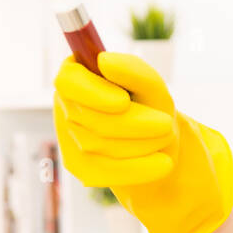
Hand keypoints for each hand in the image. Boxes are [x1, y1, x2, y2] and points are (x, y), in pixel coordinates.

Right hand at [52, 51, 232, 232]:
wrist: (156, 140)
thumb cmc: (148, 104)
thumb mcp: (150, 84)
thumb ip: (131, 69)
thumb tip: (104, 61)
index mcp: (75, 76)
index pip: (69, 82)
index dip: (94, 93)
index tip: (123, 101)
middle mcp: (65, 106)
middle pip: (91, 118)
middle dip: (134, 123)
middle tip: (166, 124)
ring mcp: (68, 139)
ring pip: (100, 145)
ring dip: (141, 143)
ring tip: (167, 136)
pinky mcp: (78, 166)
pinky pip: (106, 171)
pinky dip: (139, 168)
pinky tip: (163, 164)